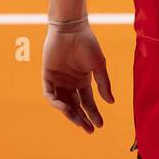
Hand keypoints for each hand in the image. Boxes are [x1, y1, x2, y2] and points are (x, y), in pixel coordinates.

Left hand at [42, 19, 113, 133]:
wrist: (70, 29)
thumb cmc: (87, 44)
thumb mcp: (98, 65)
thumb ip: (103, 83)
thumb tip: (111, 102)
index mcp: (83, 80)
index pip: (88, 102)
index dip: (94, 113)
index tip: (100, 125)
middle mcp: (71, 83)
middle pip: (75, 106)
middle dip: (82, 119)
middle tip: (89, 130)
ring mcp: (59, 80)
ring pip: (63, 103)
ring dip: (69, 113)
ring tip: (77, 120)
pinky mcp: (48, 76)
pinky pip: (50, 94)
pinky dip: (55, 102)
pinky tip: (64, 107)